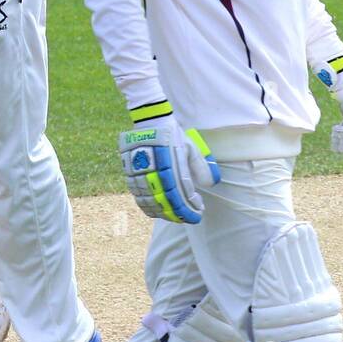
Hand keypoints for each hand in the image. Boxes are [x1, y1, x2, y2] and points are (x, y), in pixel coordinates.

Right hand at [119, 107, 219, 224]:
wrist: (150, 123)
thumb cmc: (173, 137)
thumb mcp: (191, 149)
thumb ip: (201, 167)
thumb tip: (211, 184)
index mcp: (173, 167)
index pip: (183, 195)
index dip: (191, 207)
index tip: (199, 212)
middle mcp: (156, 174)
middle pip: (167, 203)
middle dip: (179, 214)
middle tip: (188, 218)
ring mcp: (142, 175)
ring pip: (152, 203)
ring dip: (164, 214)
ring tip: (174, 217)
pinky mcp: (131, 175)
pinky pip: (138, 197)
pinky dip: (148, 207)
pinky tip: (156, 212)